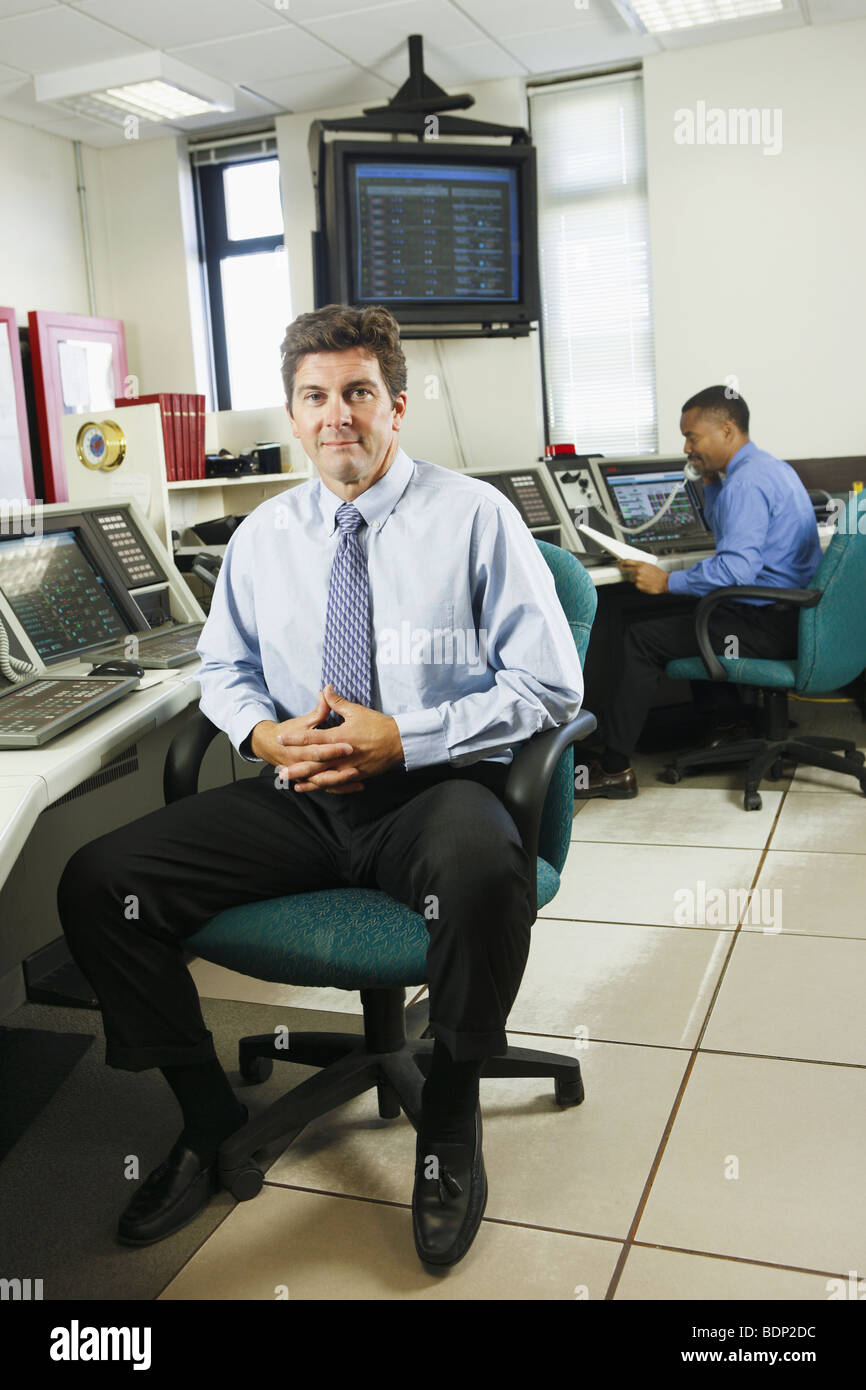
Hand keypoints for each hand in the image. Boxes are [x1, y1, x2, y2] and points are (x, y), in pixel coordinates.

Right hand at [250, 693, 353, 781]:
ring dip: (341, 780)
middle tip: (357, 762)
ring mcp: (304, 775)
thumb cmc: (289, 731)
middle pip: (321, 767)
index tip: (350, 745)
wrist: (269, 745)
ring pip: (324, 782)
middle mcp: (300, 763)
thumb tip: (327, 691)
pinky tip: (359, 786)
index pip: (317, 749)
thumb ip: (319, 710)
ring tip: (358, 776)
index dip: (333, 748)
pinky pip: (328, 788)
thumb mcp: (303, 721)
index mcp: (298, 747)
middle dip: (339, 765)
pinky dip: (343, 788)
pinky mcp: (311, 782)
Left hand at [276, 684, 404, 793]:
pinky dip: (323, 786)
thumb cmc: (378, 725)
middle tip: (279, 770)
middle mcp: (342, 755)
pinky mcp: (356, 775)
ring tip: (290, 782)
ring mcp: (349, 767)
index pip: (312, 738)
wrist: (399, 742)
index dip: (295, 738)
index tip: (280, 738)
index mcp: (340, 736)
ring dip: (306, 780)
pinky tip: (312, 787)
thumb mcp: (356, 710)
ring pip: (323, 776)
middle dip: (296, 766)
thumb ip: (337, 702)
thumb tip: (325, 688)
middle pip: (314, 763)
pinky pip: (336, 784)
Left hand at [618, 560, 668, 593]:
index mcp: (642, 564)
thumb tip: (635, 566)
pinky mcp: (638, 585)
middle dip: (623, 569)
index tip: (620, 563)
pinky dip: (640, 584)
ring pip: (632, 578)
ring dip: (636, 579)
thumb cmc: (659, 574)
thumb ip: (642, 566)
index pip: (628, 561)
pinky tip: (646, 583)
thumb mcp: (650, 566)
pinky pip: (636, 584)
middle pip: (626, 569)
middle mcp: (638, 570)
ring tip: (644, 579)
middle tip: (621, 569)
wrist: (664, 582)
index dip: (622, 562)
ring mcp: (638, 578)